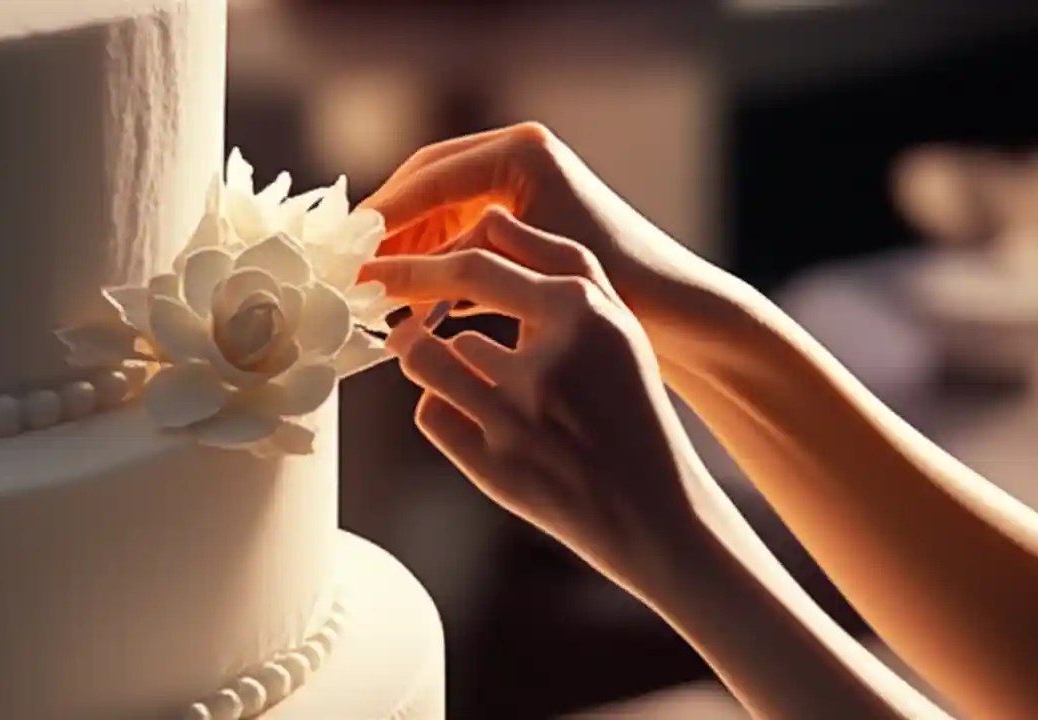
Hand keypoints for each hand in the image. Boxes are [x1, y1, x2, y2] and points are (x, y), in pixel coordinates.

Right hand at [361, 122, 702, 341]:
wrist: (675, 308)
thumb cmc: (612, 285)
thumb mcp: (520, 271)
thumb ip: (449, 267)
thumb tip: (381, 280)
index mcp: (522, 152)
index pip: (431, 177)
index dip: (384, 216)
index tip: (348, 250)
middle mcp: (521, 153)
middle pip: (428, 181)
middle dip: (390, 225)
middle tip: (352, 262)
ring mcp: (524, 178)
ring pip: (443, 206)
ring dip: (410, 244)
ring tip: (378, 285)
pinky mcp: (527, 208)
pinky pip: (464, 225)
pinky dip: (439, 256)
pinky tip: (418, 293)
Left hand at [361, 207, 710, 595]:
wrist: (654, 509)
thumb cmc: (629, 403)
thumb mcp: (615, 325)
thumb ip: (560, 264)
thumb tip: (491, 217)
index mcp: (582, 314)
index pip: (476, 265)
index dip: (423, 263)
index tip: (391, 261)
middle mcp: (547, 363)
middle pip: (438, 315)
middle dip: (403, 304)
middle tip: (384, 301)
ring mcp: (516, 419)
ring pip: (429, 362)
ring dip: (433, 360)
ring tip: (455, 368)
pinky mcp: (494, 468)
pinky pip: (432, 415)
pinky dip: (445, 411)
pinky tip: (478, 419)